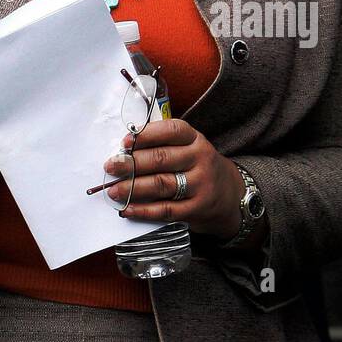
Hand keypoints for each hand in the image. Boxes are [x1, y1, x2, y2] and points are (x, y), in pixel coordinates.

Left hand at [102, 117, 243, 239]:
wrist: (230, 196)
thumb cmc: (197, 166)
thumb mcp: (189, 147)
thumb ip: (162, 144)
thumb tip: (124, 150)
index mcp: (195, 139)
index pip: (171, 131)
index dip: (146, 135)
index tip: (125, 142)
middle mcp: (200, 159)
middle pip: (161, 159)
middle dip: (131, 163)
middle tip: (111, 167)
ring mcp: (201, 185)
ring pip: (162, 184)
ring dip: (133, 188)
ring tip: (113, 190)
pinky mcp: (198, 208)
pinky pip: (167, 210)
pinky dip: (144, 210)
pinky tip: (128, 209)